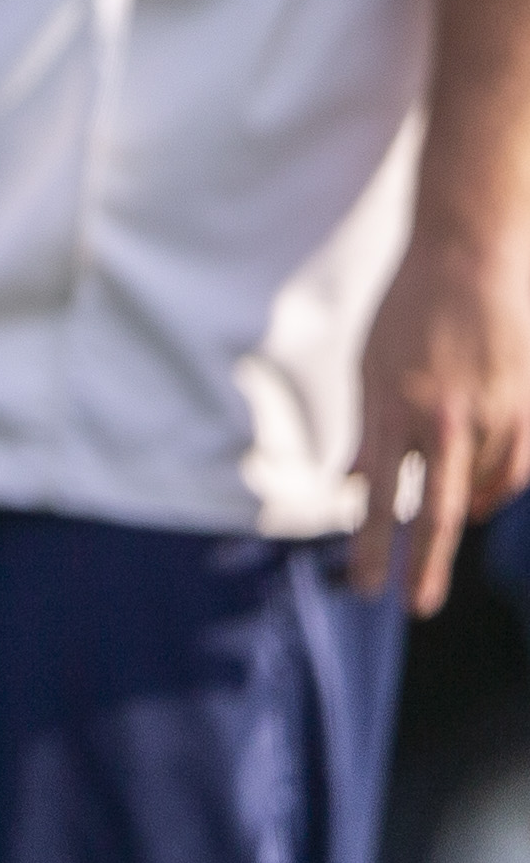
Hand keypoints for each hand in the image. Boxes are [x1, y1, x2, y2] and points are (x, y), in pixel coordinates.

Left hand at [357, 219, 529, 612]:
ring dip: (459, 510)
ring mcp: (491, 412)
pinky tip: (481, 502)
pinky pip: (514, 469)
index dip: (373, 547)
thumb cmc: (408, 313)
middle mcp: (442, 417)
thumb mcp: (369, 368)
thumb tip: (351, 487)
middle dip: (424, 564)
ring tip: (441, 526)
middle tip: (417, 606)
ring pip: (478, 489)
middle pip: (435, 510)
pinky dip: (496, 491)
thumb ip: (365, 432)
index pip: (380, 497)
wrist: (469, 256)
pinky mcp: (527, 404)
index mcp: (393, 407)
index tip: (365, 588)